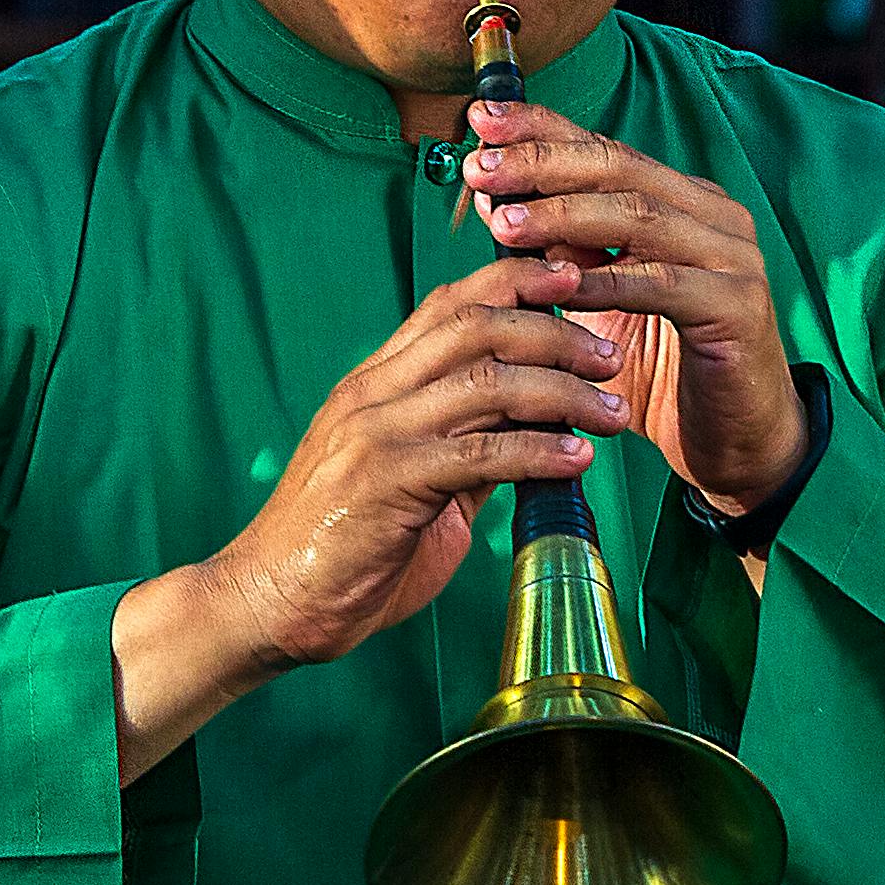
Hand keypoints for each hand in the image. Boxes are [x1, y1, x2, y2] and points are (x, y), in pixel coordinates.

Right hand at [107, 256, 625, 777]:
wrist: (272, 602)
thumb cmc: (344, 548)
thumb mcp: (412, 481)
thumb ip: (467, 446)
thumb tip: (540, 427)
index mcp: (373, 382)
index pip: (449, 304)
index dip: (516, 282)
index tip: (574, 282)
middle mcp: (372, 393)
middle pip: (476, 326)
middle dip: (555, 330)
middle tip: (611, 355)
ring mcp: (375, 434)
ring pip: (485, 380)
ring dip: (563, 390)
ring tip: (612, 411)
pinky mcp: (386, 482)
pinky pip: (480, 453)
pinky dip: (539, 452)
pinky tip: (578, 461)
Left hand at [459, 101, 809, 517]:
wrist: (734, 442)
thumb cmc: (660, 369)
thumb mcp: (597, 301)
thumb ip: (561, 251)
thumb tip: (495, 203)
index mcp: (681, 201)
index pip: (603, 149)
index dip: (542, 129)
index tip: (480, 118)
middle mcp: (713, 216)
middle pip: (619, 168)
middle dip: (543, 163)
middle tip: (481, 167)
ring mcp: (732, 258)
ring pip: (639, 218)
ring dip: (565, 216)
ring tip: (505, 222)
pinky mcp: (738, 308)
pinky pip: (662, 285)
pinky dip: (605, 281)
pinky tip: (555, 285)